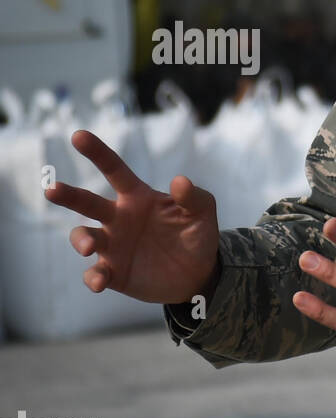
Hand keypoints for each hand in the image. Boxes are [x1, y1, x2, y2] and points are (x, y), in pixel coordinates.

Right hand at [45, 130, 219, 303]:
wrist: (199, 274)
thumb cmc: (196, 234)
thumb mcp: (202, 212)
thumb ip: (193, 196)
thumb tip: (180, 181)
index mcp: (137, 197)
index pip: (114, 170)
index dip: (97, 153)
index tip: (78, 135)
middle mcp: (118, 218)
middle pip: (87, 202)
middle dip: (68, 195)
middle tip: (51, 189)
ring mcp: (113, 245)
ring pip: (84, 237)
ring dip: (81, 240)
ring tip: (89, 246)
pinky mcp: (113, 272)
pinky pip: (95, 273)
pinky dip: (93, 277)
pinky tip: (99, 281)